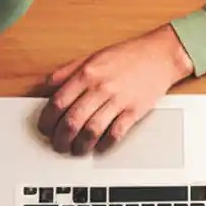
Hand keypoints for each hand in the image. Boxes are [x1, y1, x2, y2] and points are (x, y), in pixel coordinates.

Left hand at [38, 25, 193, 154]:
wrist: (160, 56)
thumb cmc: (127, 56)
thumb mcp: (91, 57)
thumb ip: (67, 72)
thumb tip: (46, 87)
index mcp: (87, 73)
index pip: (58, 102)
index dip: (47, 120)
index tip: (45, 128)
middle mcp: (100, 87)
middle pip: (72, 121)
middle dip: (60, 138)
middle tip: (58, 144)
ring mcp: (118, 100)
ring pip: (91, 131)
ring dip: (80, 146)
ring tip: (75, 150)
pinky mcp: (134, 111)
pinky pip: (115, 134)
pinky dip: (104, 145)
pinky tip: (99, 147)